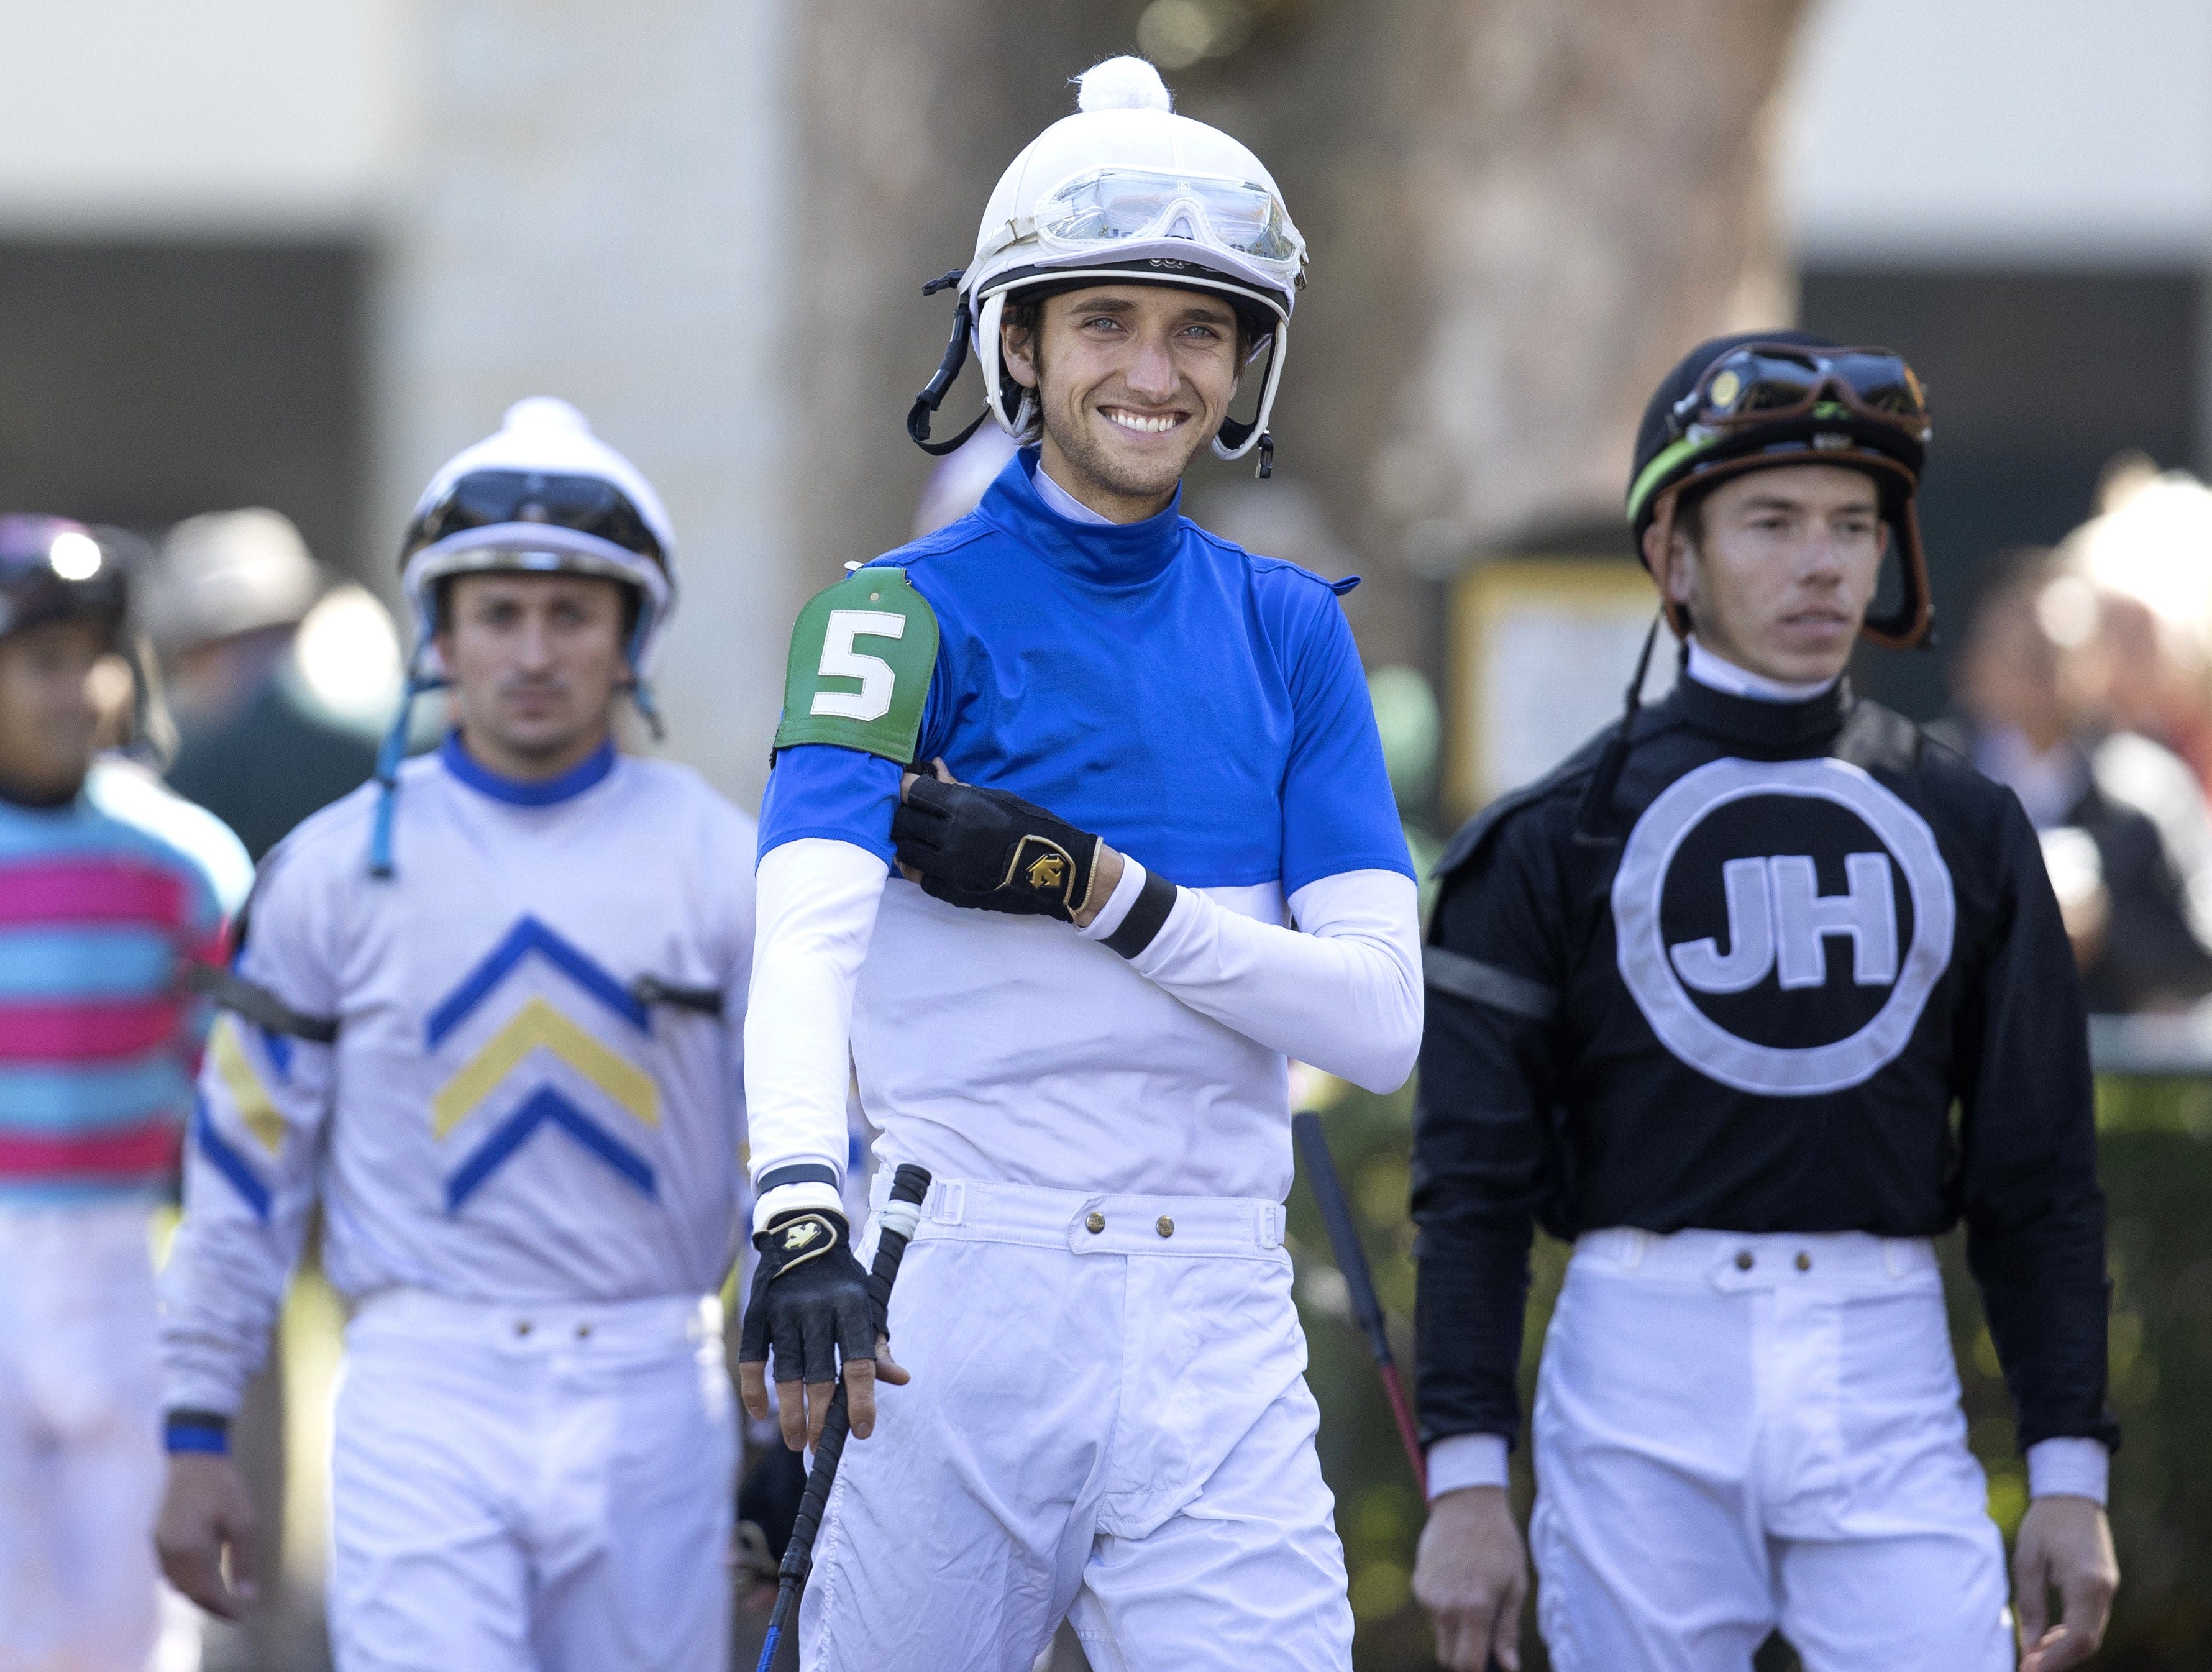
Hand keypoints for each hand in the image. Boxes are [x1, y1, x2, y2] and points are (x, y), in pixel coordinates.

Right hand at [155, 1452, 257, 1620]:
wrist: (188, 1453)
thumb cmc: (219, 1483)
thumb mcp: (242, 1519)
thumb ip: (243, 1560)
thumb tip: (248, 1594)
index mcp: (188, 1550)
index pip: (205, 1593)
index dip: (224, 1608)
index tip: (242, 1616)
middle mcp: (166, 1554)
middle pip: (188, 1592)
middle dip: (211, 1604)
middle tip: (233, 1610)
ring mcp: (155, 1546)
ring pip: (175, 1583)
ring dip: (196, 1592)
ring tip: (220, 1596)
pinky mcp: (152, 1538)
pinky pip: (167, 1569)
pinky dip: (184, 1577)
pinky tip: (200, 1574)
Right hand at [737, 1209, 908, 1449]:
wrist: (803, 1231)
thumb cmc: (843, 1280)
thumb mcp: (867, 1302)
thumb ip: (878, 1343)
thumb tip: (900, 1380)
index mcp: (851, 1307)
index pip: (859, 1363)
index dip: (861, 1401)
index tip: (862, 1432)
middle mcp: (817, 1309)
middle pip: (820, 1375)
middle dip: (820, 1417)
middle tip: (817, 1446)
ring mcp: (784, 1311)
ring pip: (786, 1372)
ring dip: (789, 1413)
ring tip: (795, 1441)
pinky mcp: (757, 1313)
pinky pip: (752, 1359)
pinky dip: (753, 1389)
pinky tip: (759, 1413)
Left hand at [894, 763, 1121, 925]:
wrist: (1057, 872)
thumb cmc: (1032, 827)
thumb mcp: (998, 798)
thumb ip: (960, 787)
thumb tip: (935, 767)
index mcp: (964, 809)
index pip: (914, 792)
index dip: (905, 785)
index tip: (905, 782)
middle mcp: (951, 838)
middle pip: (904, 821)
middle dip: (901, 811)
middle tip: (906, 808)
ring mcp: (950, 869)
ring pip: (905, 851)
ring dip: (905, 839)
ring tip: (912, 833)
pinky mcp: (953, 892)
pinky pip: (920, 877)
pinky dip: (918, 865)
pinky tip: (924, 858)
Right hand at [1413, 1486, 1527, 1670]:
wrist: (1467, 1501)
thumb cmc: (1499, 1542)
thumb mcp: (1515, 1585)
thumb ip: (1507, 1630)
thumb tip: (1508, 1667)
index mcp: (1474, 1609)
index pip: (1466, 1665)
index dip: (1478, 1670)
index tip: (1490, 1665)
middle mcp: (1444, 1607)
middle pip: (1448, 1658)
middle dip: (1465, 1656)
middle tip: (1485, 1638)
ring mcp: (1427, 1595)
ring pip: (1440, 1634)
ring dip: (1456, 1631)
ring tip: (1475, 1598)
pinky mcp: (1418, 1583)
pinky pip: (1431, 1612)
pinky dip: (1445, 1610)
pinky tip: (1460, 1583)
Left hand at [2015, 1495, 2117, 1671]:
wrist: (2071, 1495)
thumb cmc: (2044, 1522)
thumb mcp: (2028, 1560)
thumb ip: (2030, 1604)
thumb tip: (2030, 1645)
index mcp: (2086, 1583)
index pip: (2078, 1636)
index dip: (2055, 1659)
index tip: (2030, 1669)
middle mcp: (2104, 1590)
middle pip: (2087, 1641)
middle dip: (2059, 1659)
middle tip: (2028, 1667)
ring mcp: (2108, 1589)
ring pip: (2091, 1633)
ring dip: (2064, 1648)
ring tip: (2033, 1654)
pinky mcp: (2104, 1586)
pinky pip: (2091, 1620)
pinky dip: (2071, 1633)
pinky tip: (2049, 1636)